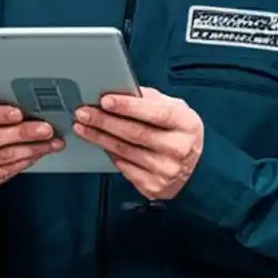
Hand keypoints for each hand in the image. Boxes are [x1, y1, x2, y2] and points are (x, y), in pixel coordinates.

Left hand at [72, 87, 203, 200]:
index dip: (128, 106)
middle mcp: (180, 149)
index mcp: (186, 124)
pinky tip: (100, 143)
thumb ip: (148, 99)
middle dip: (105, 121)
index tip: (105, 100)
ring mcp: (168, 170)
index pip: (155, 113)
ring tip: (83, 127)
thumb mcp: (172, 108)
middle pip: (136, 133)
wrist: (194, 166)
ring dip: (99, 138)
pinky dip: (109, 154)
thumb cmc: (177, 130)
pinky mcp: (155, 186)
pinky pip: (124, 168)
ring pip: (125, 151)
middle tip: (84, 113)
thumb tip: (116, 91)